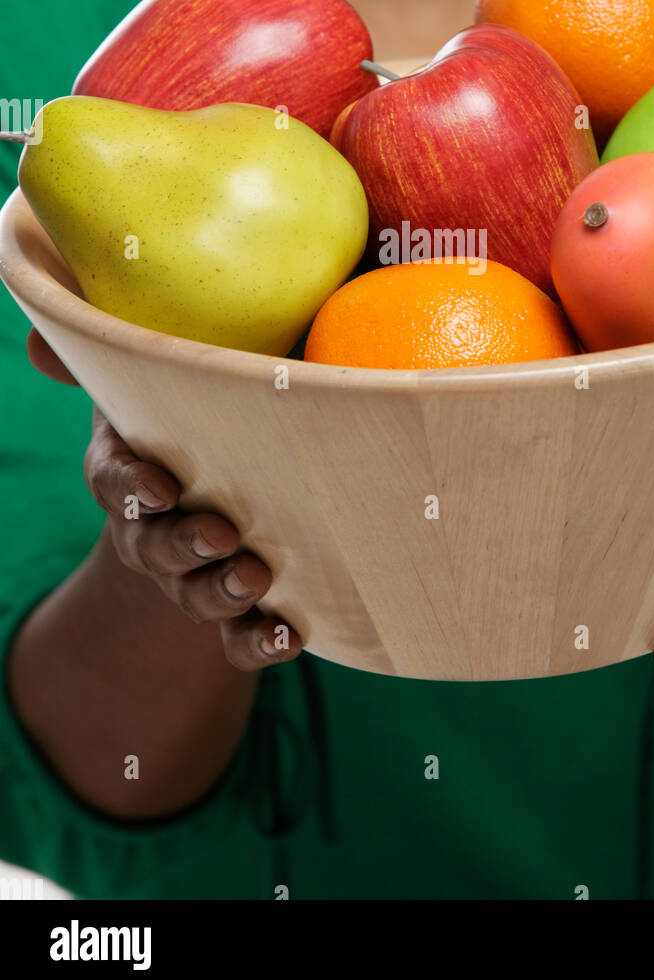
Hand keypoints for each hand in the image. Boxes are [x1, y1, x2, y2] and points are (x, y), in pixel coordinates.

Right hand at [29, 329, 300, 670]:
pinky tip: (287, 636)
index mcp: (129, 469)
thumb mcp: (153, 376)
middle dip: (185, 544)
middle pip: (154, 546)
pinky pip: (238, 637)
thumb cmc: (195, 408)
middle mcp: (151, 529)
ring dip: (222, 593)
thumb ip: (108, 350)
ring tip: (256, 579)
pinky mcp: (238, 606)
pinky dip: (258, 642)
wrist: (225, 477)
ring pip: (196, 594)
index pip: (113, 481)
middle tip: (222, 534)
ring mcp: (192, 573)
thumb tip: (40, 337)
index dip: (132, 486)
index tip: (161, 486)